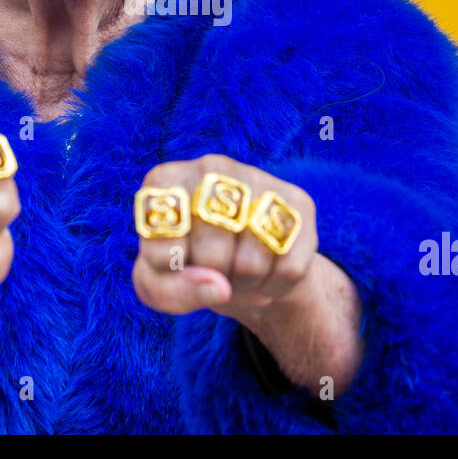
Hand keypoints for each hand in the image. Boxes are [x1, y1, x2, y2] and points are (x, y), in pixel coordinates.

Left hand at [130, 154, 317, 324]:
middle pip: (211, 256)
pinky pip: (289, 269)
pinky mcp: (298, 203)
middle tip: (212, 269)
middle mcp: (211, 168)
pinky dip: (275, 287)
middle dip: (212, 278)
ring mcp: (258, 179)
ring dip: (245, 285)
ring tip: (237, 270)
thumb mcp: (159, 283)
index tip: (174, 258)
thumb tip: (218, 286)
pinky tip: (266, 270)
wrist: (240, 261)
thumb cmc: (188, 264)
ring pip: (252, 264)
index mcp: (165, 179)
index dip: (170, 267)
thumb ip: (170, 290)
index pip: (162, 243)